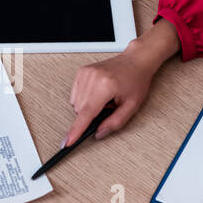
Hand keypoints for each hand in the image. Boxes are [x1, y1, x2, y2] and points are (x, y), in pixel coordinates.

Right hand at [66, 20, 180, 144]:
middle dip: (92, 114)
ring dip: (88, 106)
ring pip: (75, 104)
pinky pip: (75, 94)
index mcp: (105, 86)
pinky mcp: (81, 72)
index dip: (76, 130)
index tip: (67, 141)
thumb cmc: (136, 81)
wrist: (135, 61)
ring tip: (104, 97)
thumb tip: (99, 133)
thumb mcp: (132, 106)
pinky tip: (98, 92)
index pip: (87, 113)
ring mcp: (85, 73)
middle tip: (109, 105)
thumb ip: (115, 122)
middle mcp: (92, 77)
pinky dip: (85, 98)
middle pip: (80, 110)